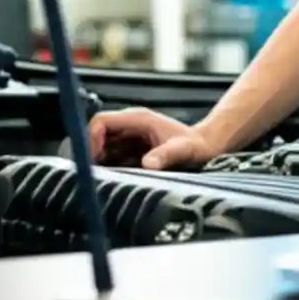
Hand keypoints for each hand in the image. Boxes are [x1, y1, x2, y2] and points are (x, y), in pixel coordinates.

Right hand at [87, 107, 216, 169]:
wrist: (207, 147)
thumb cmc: (196, 146)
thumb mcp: (183, 151)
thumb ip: (166, 155)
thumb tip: (148, 165)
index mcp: (138, 119)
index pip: (101, 121)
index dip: (91, 138)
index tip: (94, 160)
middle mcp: (130, 126)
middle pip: (97, 136)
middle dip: (93, 155)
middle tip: (98, 176)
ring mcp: (130, 137)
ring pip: (102, 149)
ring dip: (101, 164)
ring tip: (109, 180)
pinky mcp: (132, 150)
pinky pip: (112, 159)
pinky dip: (111, 169)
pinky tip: (120, 180)